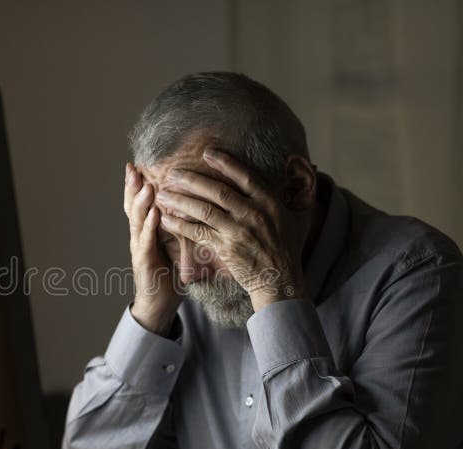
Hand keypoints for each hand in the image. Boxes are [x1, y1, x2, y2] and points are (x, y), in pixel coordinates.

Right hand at [123, 163, 182, 334]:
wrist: (159, 305)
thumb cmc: (168, 274)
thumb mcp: (174, 245)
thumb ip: (176, 226)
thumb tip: (190, 205)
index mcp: (146, 232)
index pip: (139, 204)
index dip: (136, 185)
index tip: (136, 165)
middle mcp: (139, 238)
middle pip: (133, 208)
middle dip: (132, 187)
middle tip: (133, 167)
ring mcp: (139, 250)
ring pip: (137, 222)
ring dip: (141, 202)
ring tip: (145, 184)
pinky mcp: (145, 264)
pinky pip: (147, 242)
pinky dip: (150, 227)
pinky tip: (155, 214)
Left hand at [155, 149, 304, 310]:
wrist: (281, 282)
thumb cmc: (289, 248)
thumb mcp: (300, 216)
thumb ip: (299, 188)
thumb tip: (298, 159)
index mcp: (270, 203)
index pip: (245, 177)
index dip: (225, 163)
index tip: (207, 153)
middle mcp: (253, 214)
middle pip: (218, 191)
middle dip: (192, 180)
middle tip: (172, 172)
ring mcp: (238, 232)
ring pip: (204, 210)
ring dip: (180, 201)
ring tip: (162, 194)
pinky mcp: (226, 249)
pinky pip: (198, 232)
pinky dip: (180, 224)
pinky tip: (166, 218)